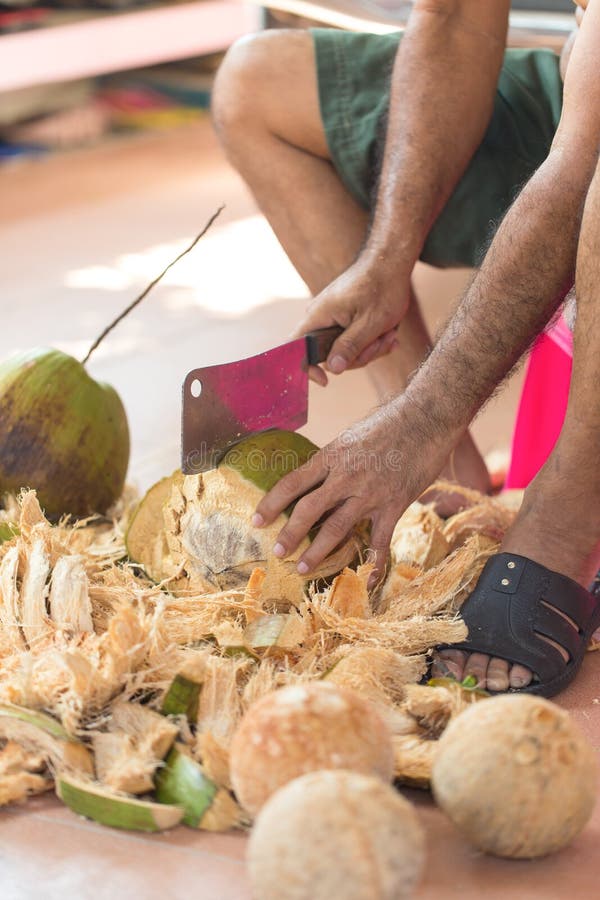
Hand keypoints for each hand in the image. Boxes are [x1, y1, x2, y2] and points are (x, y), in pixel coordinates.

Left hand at [251, 404, 447, 583]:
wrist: (426, 417)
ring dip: (318, 551)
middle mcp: (346, 477)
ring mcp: (370, 493)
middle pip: (308, 510)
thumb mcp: (351, 436)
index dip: (271, 504)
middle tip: (277, 552)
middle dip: (290, 534)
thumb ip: (336, 460)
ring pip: (337, 528)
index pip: (292, 483)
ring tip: (303, 567)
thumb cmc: (388, 422)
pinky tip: (366, 582)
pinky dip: (373, 565)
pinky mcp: (394, 505)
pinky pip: (380, 541)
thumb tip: (320, 477)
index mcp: (332, 456)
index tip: (256, 521)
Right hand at [294, 255, 410, 385]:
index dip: (306, 369)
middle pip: (329, 355)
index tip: (326, 381)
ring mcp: (332, 318)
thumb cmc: (382, 287)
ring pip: (345, 349)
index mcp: (318, 316)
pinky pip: (353, 340)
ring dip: (370, 347)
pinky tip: (388, 333)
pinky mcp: (344, 319)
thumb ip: (350, 347)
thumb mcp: (369, 323)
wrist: (390, 260)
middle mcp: (320, 317)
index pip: (296, 349)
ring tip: (389, 333)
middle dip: (359, 356)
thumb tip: (333, 369)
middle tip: (382, 342)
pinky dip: (371, 340)